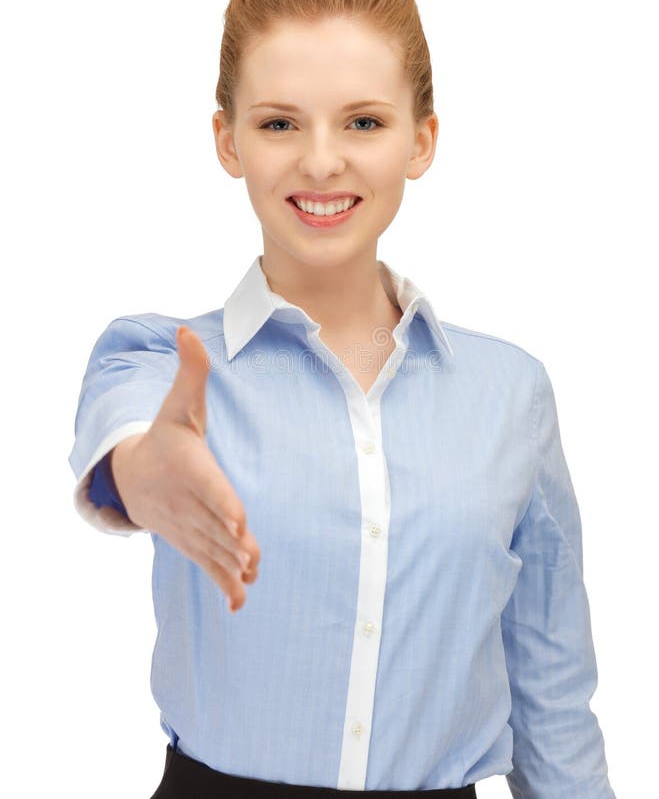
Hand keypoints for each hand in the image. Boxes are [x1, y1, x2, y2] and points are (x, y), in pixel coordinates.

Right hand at [110, 325, 259, 612]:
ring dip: (229, 566)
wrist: (132, 475)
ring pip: (212, 549)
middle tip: (250, 557)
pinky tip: (239, 603)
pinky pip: (207, 565)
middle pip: (213, 523)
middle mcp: (187, 501)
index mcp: (189, 468)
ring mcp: (189, 526)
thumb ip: (191, 371)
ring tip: (249, 579)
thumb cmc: (165, 435)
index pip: (208, 486)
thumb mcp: (178, 403)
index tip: (238, 520)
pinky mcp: (193, 542)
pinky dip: (222, 584)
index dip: (223, 503)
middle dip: (231, 541)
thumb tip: (186, 330)